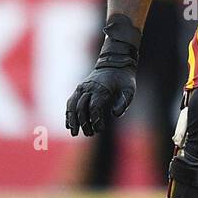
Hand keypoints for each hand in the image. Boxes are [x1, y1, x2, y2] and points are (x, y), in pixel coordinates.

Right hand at [65, 16, 139, 135]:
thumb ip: (123, 102)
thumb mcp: (129, 89)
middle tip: (89, 134)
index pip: (94, 107)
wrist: (115, 63)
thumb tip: (115, 115)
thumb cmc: (124, 79)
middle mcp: (88, 88)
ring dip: (72, 120)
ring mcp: (82, 88)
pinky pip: (70, 102)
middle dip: (84, 123)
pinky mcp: (79, 89)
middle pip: (81, 108)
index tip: (99, 129)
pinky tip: (69, 124)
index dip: (95, 120)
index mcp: (101, 89)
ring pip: (72, 105)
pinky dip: (68, 113)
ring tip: (74, 132)